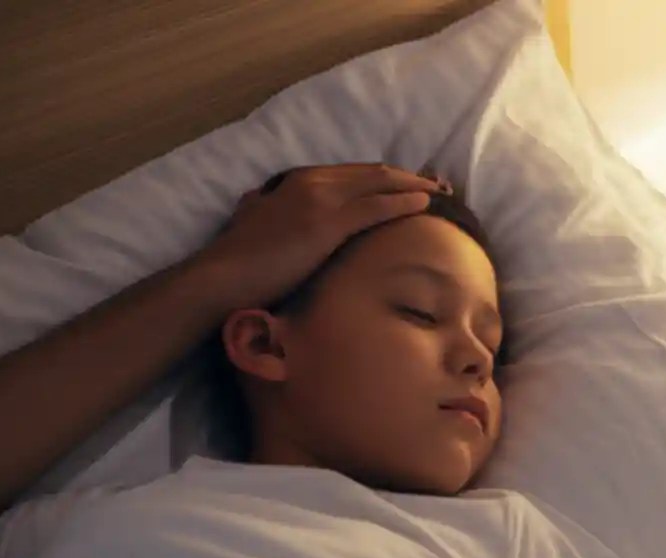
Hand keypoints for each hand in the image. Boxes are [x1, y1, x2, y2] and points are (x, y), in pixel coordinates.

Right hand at [192, 163, 445, 311]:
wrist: (222, 277)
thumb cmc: (238, 260)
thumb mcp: (253, 221)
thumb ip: (263, 208)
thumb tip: (260, 202)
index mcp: (297, 181)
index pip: (353, 173)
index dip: (385, 176)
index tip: (411, 181)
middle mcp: (312, 182)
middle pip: (373, 173)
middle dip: (409, 176)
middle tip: (440, 182)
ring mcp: (320, 199)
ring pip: (379, 184)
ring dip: (415, 185)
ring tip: (443, 191)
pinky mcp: (327, 223)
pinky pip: (375, 207)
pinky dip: (403, 202)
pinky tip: (425, 204)